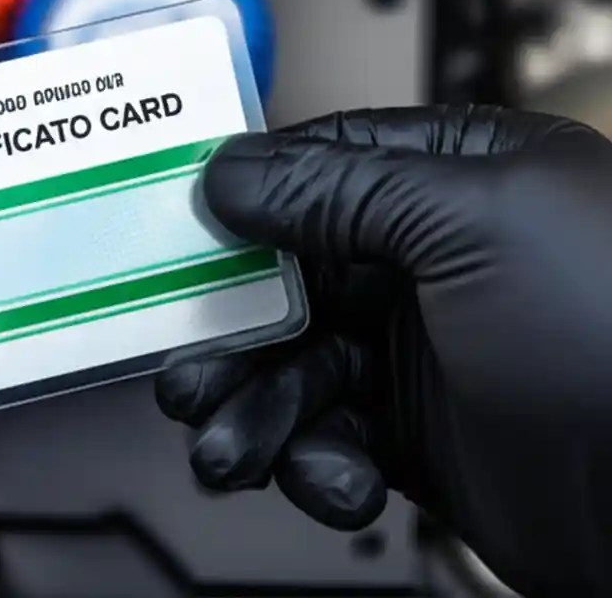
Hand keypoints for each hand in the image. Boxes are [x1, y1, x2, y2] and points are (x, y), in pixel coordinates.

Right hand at [156, 107, 611, 595]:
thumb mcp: (473, 222)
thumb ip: (340, 188)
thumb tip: (233, 171)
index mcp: (454, 181)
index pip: (315, 167)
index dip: (237, 202)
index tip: (174, 234)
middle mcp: (428, 259)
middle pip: (281, 280)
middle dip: (227, 334)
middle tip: (189, 373)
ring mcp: (417, 349)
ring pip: (289, 368)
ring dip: (253, 413)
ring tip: (234, 449)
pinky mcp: (409, 433)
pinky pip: (322, 438)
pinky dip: (312, 466)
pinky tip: (339, 480)